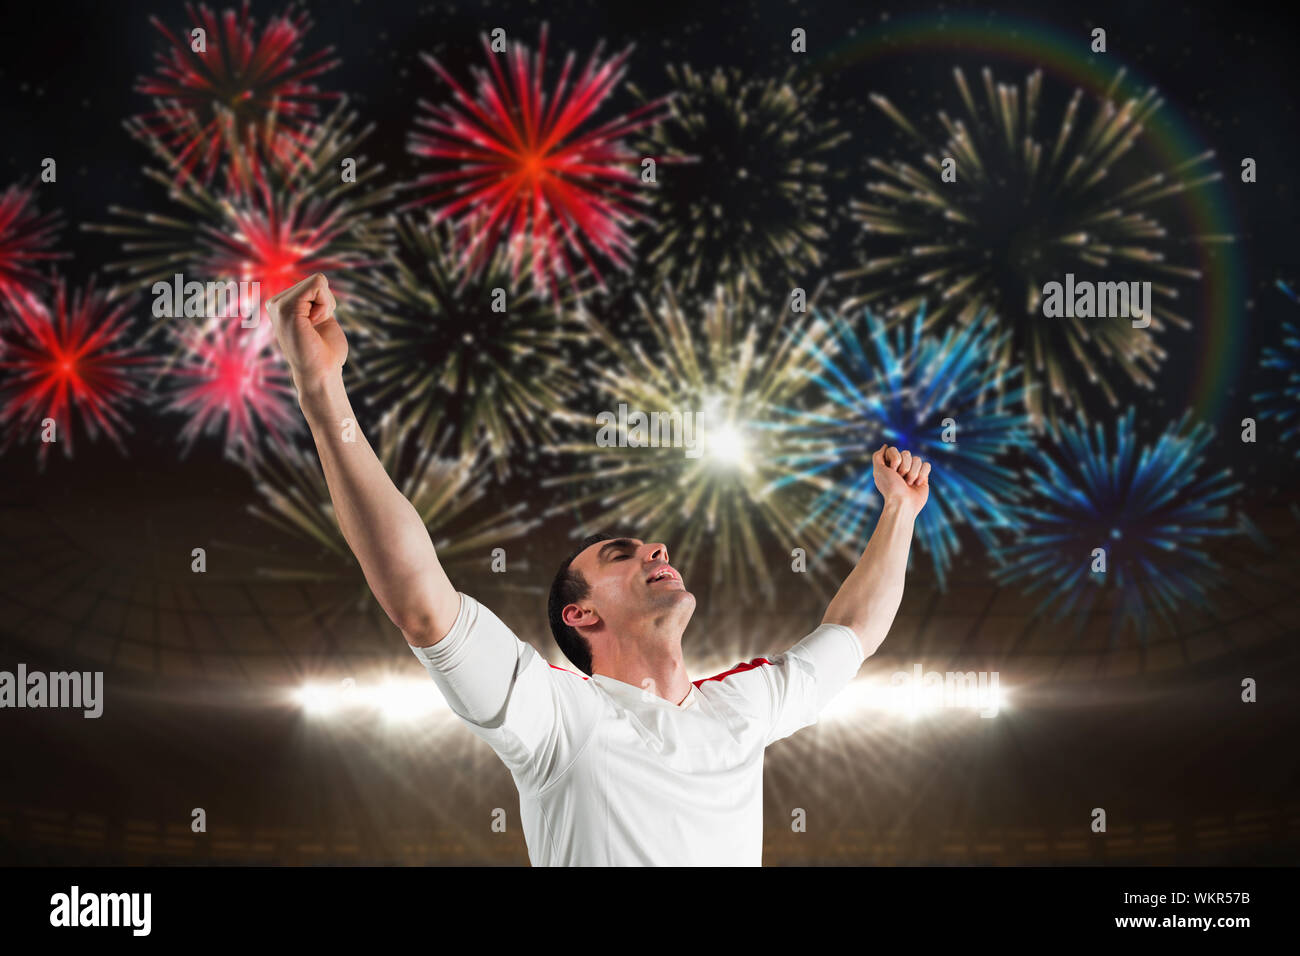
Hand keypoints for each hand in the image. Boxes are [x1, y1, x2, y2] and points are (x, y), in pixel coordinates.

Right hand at [266, 273, 346, 395]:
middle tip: (317, 328)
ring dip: (326, 306)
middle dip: (327, 303)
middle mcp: (276, 303)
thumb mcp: (322, 318)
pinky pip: (318, 286)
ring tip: (314, 328)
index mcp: (283, 305)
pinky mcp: (286, 308)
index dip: (327, 304)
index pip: (316, 283)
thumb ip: (316, 300)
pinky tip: (314, 325)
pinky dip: (325, 306)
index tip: (318, 326)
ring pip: (318, 283)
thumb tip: (319, 280)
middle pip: (317, 281)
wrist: (322, 375)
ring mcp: (278, 305)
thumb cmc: (326, 353)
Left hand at [872, 444, 930, 513]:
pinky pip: (926, 465)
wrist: (903, 503)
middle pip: (907, 453)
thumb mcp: (878, 470)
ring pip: (917, 459)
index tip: (892, 470)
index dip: (895, 459)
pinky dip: (922, 474)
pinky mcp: (923, 476)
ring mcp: (912, 471)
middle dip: (904, 467)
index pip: (894, 450)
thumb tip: (885, 446)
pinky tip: (917, 483)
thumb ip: (878, 456)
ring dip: (912, 473)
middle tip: (900, 479)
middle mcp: (900, 467)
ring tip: (908, 483)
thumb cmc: (890, 487)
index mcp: (889, 465)